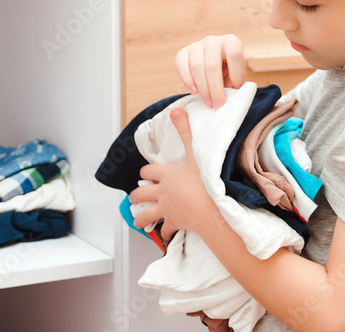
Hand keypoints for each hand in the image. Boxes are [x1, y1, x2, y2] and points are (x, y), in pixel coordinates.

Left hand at [129, 108, 214, 233]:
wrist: (210, 208)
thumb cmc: (203, 180)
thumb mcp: (195, 151)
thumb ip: (185, 131)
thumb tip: (176, 110)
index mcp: (165, 174)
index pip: (148, 170)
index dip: (145, 170)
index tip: (145, 172)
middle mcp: (162, 192)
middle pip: (141, 193)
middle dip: (136, 195)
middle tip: (134, 196)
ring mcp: (166, 208)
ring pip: (146, 214)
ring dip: (141, 218)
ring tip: (138, 221)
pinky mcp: (175, 222)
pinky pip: (166, 230)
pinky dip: (164, 232)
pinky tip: (163, 235)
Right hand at [175, 34, 245, 107]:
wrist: (212, 64)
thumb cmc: (227, 72)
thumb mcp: (235, 75)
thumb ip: (236, 83)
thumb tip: (235, 97)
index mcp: (231, 42)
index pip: (234, 55)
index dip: (235, 74)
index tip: (235, 90)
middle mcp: (213, 40)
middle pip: (212, 65)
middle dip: (215, 89)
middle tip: (218, 105)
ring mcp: (196, 45)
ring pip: (197, 67)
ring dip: (202, 88)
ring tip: (208, 102)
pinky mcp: (183, 52)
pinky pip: (181, 65)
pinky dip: (187, 80)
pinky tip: (194, 92)